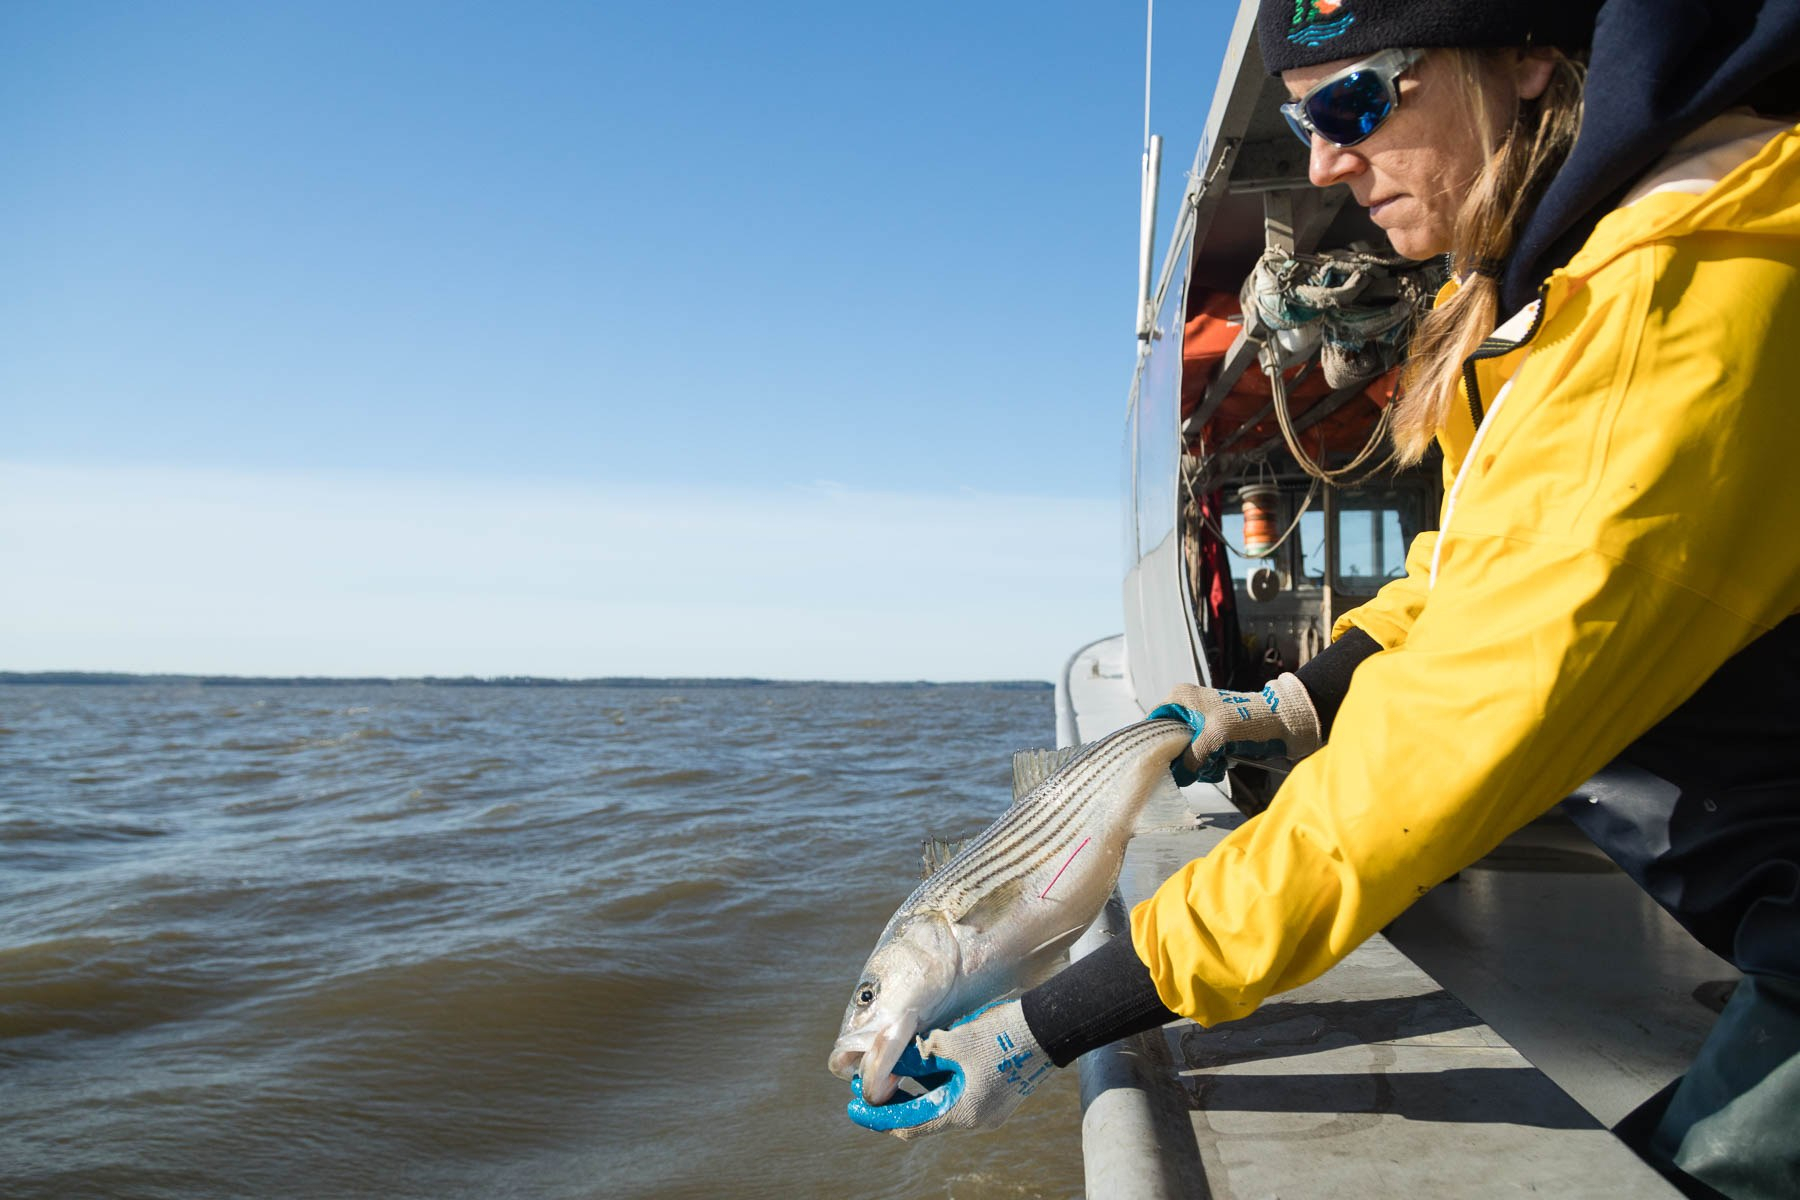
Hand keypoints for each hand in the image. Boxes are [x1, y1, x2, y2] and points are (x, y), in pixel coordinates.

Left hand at [844, 1000, 1050, 1140]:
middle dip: (895, 1101)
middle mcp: (976, 1118)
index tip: (855, 1106)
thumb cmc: (1002, 1034)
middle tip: (867, 1087)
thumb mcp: (954, 1043)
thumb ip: (921, 1057)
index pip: (910, 1124)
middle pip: (925, 1116)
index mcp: (963, 1112)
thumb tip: (894, 1065)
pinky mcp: (997, 1094)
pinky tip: (925, 1064)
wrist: (1051, 1028)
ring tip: (894, 1071)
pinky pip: (959, 1094)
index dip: (878, 1116)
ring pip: (942, 1104)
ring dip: (918, 1090)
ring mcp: (989, 1108)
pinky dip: (939, 1083)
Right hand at [1151, 673, 1320, 785]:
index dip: (1154, 743)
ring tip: (1219, 761)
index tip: (1159, 762)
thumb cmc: (1250, 720)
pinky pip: (1202, 756)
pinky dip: (1211, 763)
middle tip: (1201, 763)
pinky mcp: (1214, 736)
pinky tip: (1225, 762)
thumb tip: (1176, 777)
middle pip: (1169, 742)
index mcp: (1180, 698)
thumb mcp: (1214, 738)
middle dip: (1184, 758)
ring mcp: (1201, 723)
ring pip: (1186, 753)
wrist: (1284, 724)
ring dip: (1201, 764)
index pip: (1152, 722)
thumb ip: (1191, 758)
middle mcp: (1187, 709)